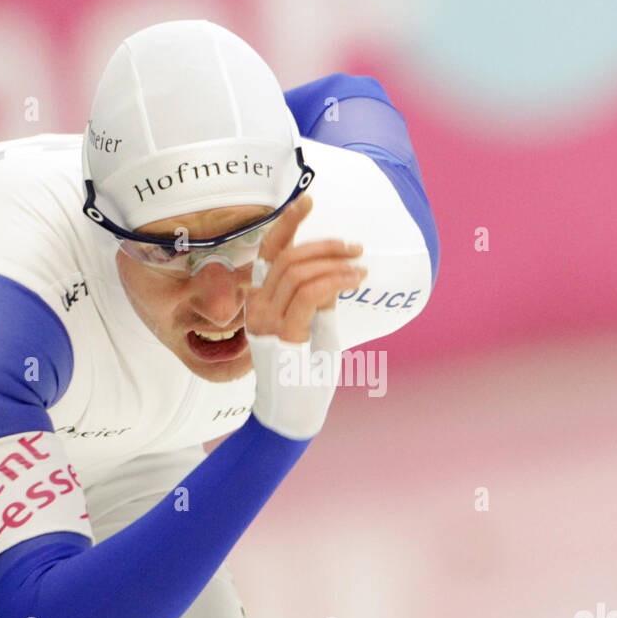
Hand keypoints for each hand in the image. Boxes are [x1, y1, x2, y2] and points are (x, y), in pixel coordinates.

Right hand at [244, 192, 365, 438]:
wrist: (291, 417)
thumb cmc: (303, 376)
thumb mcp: (314, 329)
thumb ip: (319, 300)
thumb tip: (335, 272)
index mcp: (259, 302)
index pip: (268, 252)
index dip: (286, 223)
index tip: (307, 200)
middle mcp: (256, 308)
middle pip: (287, 257)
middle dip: (324, 244)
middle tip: (355, 247)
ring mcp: (267, 323)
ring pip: (298, 271)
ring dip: (335, 262)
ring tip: (359, 267)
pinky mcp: (284, 337)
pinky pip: (309, 293)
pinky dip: (336, 279)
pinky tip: (354, 279)